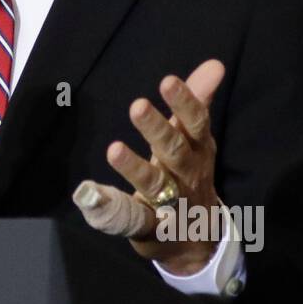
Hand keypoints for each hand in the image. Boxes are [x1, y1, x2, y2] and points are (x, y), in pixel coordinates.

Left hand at [72, 59, 225, 275]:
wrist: (197, 240)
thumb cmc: (188, 176)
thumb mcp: (195, 139)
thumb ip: (198, 101)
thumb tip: (214, 64)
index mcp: (197, 150)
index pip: (195, 123)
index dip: (185, 103)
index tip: (168, 81)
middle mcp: (187, 176)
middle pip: (175, 151)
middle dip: (158, 130)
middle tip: (137, 105)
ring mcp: (170, 204)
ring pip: (154, 185)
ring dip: (135, 168)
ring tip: (114, 149)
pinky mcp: (150, 228)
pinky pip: (132, 218)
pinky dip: (111, 208)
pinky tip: (89, 193)